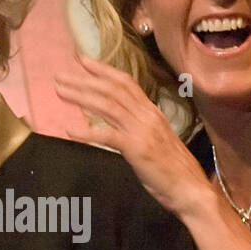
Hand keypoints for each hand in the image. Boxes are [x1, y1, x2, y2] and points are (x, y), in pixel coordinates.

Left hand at [55, 56, 212, 220]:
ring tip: (60, 92)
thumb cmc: (172, 169)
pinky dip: (87, 132)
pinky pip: (107, 135)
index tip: (82, 61)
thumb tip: (119, 123)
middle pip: (112, 89)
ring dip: (81, 96)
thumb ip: (138, 128)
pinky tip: (70, 131)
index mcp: (151, 112)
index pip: (126, 83)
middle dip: (84, 80)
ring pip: (107, 105)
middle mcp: (147, 115)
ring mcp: (142, 130)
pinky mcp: (136, 148)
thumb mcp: (155, 140)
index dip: (103, 70)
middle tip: (60, 75)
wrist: (190, 189)